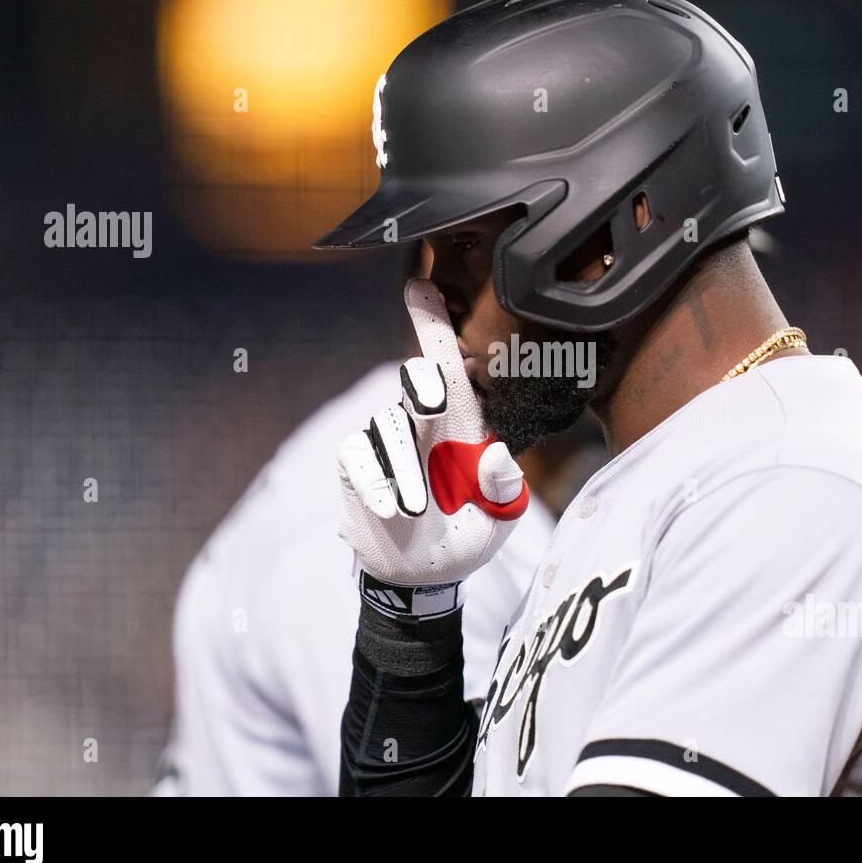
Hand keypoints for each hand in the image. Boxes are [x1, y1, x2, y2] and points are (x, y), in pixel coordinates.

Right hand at [336, 279, 528, 607]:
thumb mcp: (499, 517)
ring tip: (420, 510)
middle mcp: (423, 422)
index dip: (436, 326)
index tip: (423, 286)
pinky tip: (395, 509)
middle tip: (433, 397)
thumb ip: (503, 486)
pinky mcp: (357, 464)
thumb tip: (493, 452)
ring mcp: (388, 441)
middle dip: (424, 380)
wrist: (424, 577)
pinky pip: (360, 455)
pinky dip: (378, 481)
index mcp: (463, 426)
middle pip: (418, 378)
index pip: (451, 367)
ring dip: (406, 467)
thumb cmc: (469, 536)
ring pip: (389, 425)